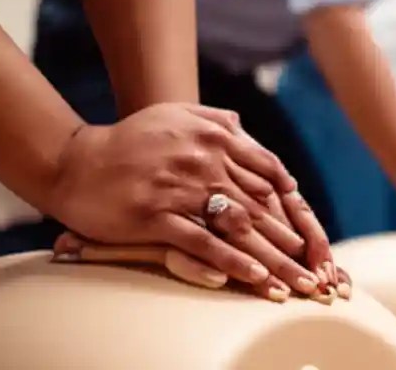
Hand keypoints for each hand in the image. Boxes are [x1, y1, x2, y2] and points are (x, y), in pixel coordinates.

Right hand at [46, 103, 333, 296]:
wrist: (78, 161)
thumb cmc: (130, 138)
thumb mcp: (176, 114)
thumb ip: (214, 120)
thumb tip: (243, 127)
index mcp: (215, 136)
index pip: (268, 171)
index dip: (290, 201)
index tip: (307, 225)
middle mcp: (204, 161)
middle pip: (260, 204)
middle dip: (291, 239)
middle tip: (317, 267)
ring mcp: (181, 189)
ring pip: (239, 227)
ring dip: (272, 257)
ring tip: (297, 281)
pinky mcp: (158, 216)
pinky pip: (203, 244)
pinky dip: (232, 262)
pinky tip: (255, 277)